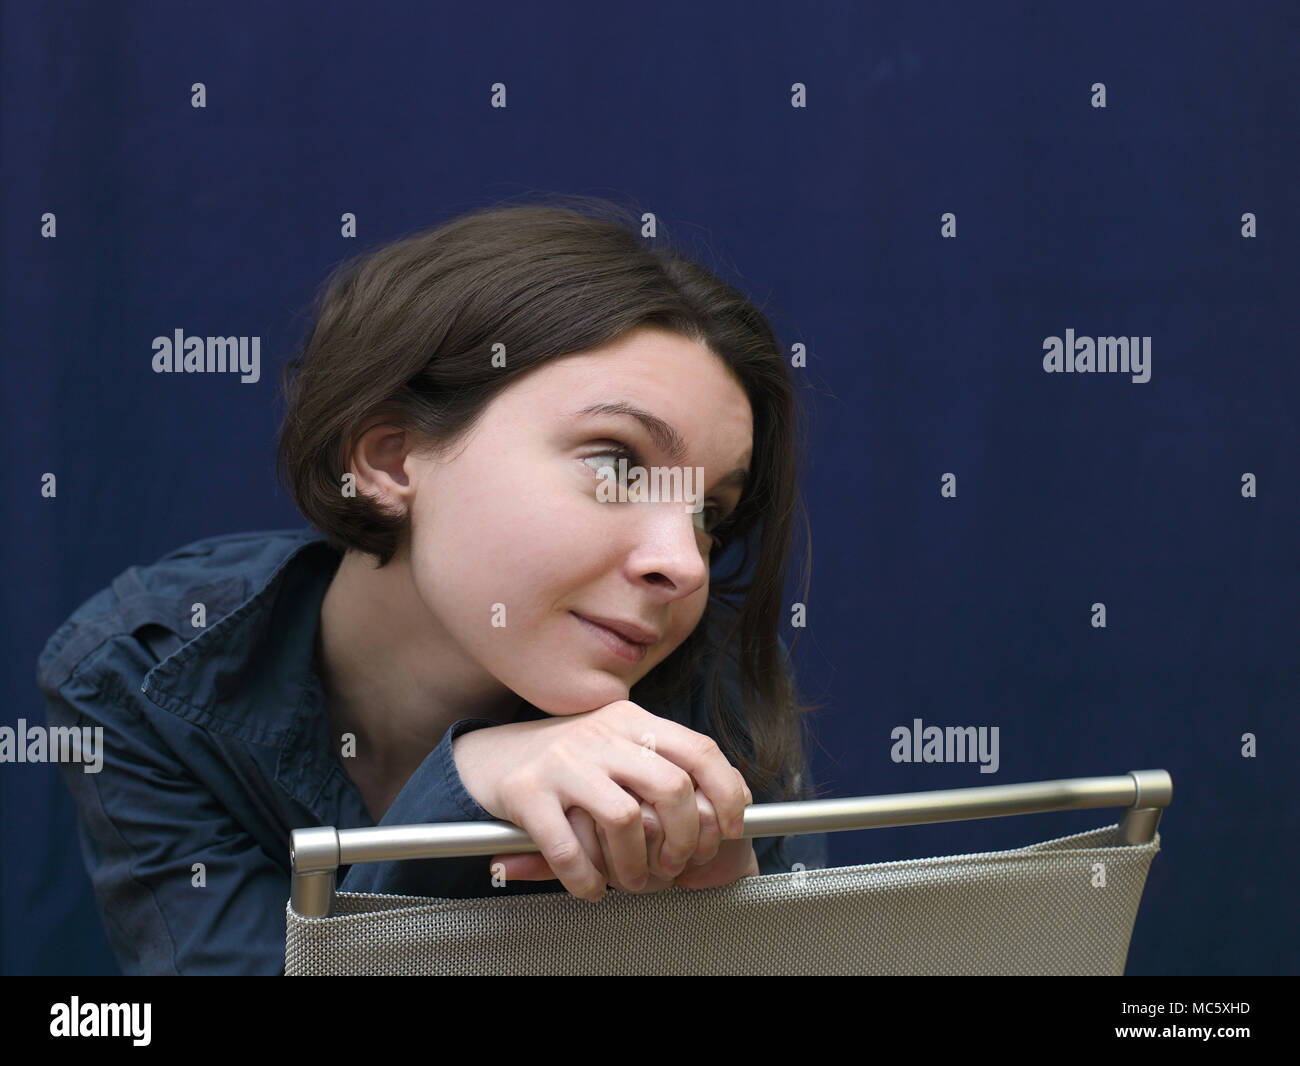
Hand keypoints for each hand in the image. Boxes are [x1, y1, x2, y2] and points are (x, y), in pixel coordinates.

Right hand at [452, 699, 753, 901]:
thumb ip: (666, 767)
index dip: (727, 794)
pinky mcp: (526, 792)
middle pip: (671, 788)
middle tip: (674, 866)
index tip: (732, 829)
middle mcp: (601, 733)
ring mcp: (563, 760)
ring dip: (635, 866)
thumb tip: (736, 801)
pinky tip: (590, 887)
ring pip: (624, 819)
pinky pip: (566, 847)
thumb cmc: (569, 764)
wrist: (489, 756)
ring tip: (630, 881)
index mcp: (632, 720)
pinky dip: (586, 879)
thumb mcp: (619, 748)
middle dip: (685, 840)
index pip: (700, 751)